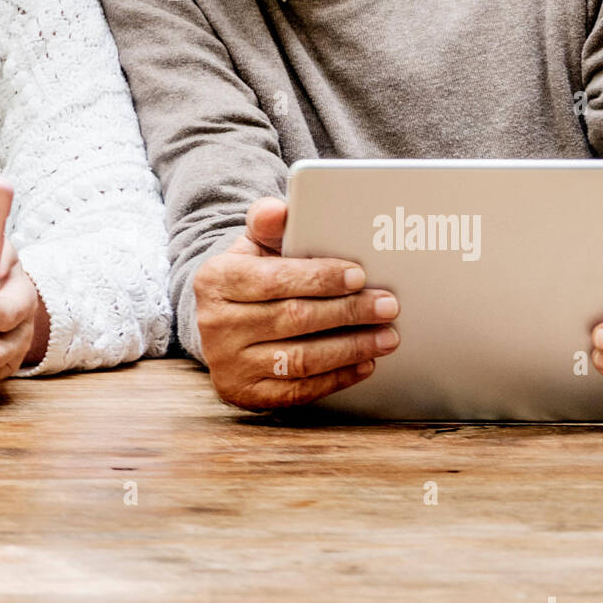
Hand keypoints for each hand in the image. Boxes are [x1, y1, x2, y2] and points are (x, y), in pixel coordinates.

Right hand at [193, 196, 399, 410]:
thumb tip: (279, 210)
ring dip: (351, 348)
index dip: (320, 278)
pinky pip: (298, 390)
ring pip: (300, 359)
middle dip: (348, 312)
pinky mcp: (244, 393)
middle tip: (387, 305)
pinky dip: (337, 378)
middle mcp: (215, 324)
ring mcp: (228, 364)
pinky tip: (364, 363)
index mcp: (216, 279)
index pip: (275, 279)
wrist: (221, 321)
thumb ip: (268, 222)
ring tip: (386, 337)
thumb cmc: (250, 276)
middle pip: (293, 319)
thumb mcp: (253, 244)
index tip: (359, 275)